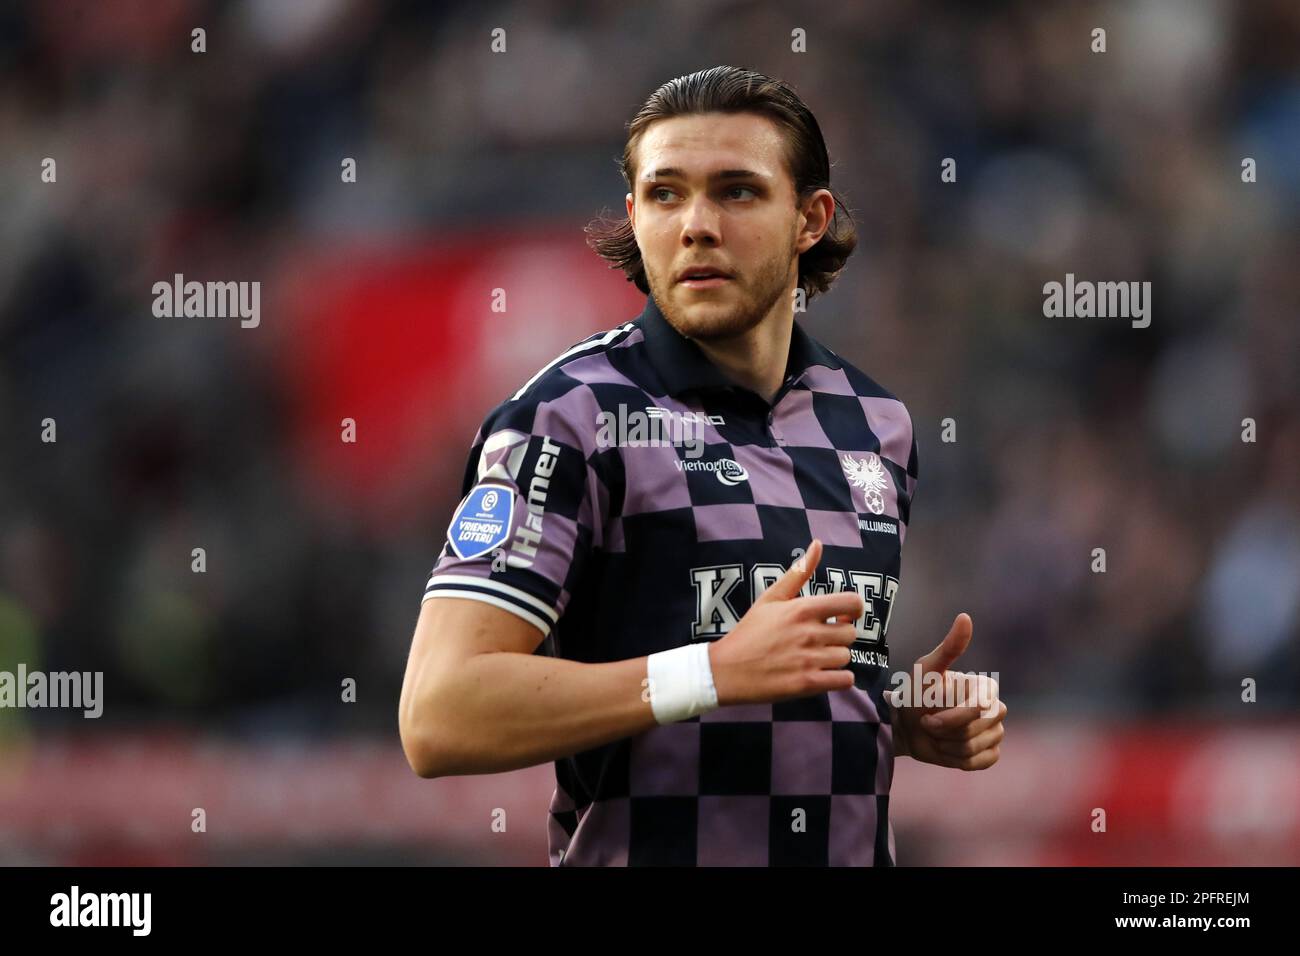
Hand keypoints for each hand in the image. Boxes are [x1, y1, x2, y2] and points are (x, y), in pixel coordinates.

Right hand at [708, 539, 864, 706]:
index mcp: (802, 609)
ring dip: (835, 659)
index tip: (843, 616)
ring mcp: (809, 660)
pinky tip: (822, 674)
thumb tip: (818, 543)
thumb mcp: (771, 597)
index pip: (852, 602)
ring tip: (815, 658)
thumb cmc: (749, 632)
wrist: (726, 670)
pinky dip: (838, 678)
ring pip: (846, 657)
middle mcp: (809, 633)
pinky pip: (845, 679)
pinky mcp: (807, 684)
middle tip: (819, 640)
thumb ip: (799, 572)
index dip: (854, 609)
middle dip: (839, 636)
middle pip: (851, 633)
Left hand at [886, 613, 1005, 769]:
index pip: (978, 709)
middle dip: (946, 731)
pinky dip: (959, 760)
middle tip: (928, 724)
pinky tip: (946, 749)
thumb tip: (965, 617)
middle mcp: (995, 708)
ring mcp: (995, 731)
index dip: (951, 718)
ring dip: (948, 746)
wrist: (904, 726)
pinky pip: (982, 762)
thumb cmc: (914, 694)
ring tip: (936, 735)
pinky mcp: (990, 752)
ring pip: (977, 747)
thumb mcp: (927, 670)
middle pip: (977, 730)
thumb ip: (949, 647)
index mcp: (985, 687)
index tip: (927, 717)